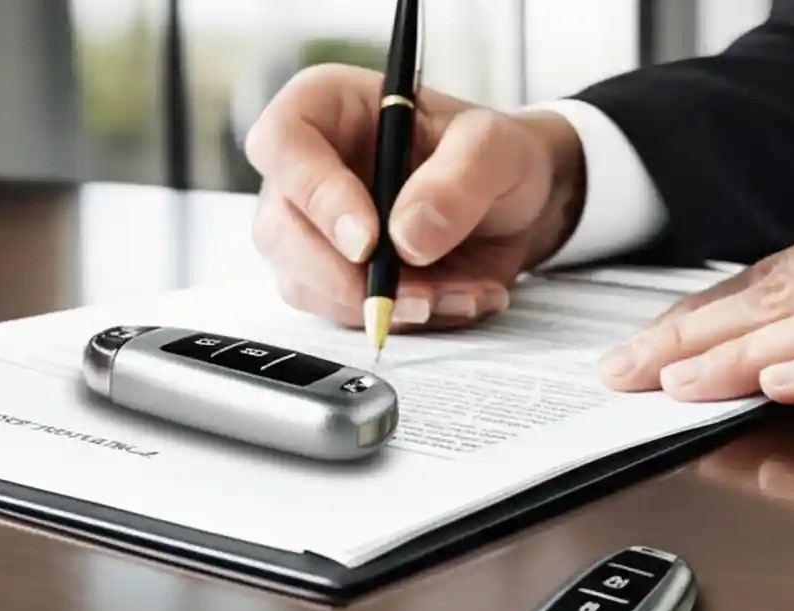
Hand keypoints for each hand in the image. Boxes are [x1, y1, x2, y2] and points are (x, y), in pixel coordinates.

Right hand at [245, 64, 584, 330]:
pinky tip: (454, 299)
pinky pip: (344, 315)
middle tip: (411, 293)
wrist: (515, 208)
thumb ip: (459, 180)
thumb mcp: (496, 148)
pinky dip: (402, 319)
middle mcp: (307, 171)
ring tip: (459, 291)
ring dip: (382, 304)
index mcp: (328, 107)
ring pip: (305, 284)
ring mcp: (313, 231)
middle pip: (278, 229)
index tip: (368, 241)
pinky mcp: (333, 280)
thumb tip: (406, 236)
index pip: (282, 143)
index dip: (315, 194)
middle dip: (341, 275)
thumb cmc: (492, 157)